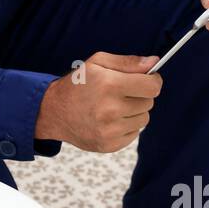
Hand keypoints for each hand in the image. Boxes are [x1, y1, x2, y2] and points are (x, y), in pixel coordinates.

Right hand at [34, 52, 162, 152]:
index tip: (147, 80)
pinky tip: (110, 120)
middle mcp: (110, 109)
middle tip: (121, 92)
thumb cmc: (77, 84)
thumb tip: (154, 63)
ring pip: (143, 119)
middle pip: (149, 102)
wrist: (54, 112)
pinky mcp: (109, 145)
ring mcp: (110, 130)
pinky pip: (134, 133)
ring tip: (114, 106)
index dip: (153, 81)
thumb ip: (128, 62)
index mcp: (109, 85)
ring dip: (134, 111)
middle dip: (140, 95)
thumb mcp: (97, 63)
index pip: (152, 87)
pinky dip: (127, 126)